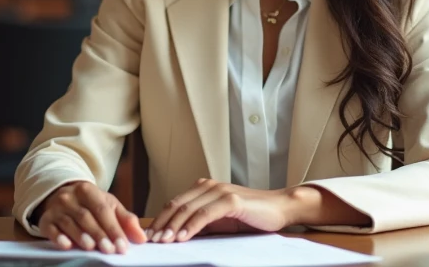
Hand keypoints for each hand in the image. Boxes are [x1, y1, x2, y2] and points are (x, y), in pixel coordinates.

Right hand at [37, 181, 146, 253]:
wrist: (60, 194)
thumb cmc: (88, 203)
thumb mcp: (107, 205)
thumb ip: (125, 220)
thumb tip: (142, 238)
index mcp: (88, 190)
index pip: (103, 210)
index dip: (114, 228)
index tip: (122, 245)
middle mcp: (70, 197)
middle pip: (86, 217)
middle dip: (99, 234)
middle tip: (110, 250)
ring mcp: (56, 208)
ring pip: (69, 222)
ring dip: (81, 236)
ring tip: (92, 248)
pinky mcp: (46, 220)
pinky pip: (51, 229)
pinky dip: (58, 237)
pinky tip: (66, 245)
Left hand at [147, 179, 294, 243]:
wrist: (279, 208)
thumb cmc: (251, 215)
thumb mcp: (221, 219)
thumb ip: (201, 222)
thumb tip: (176, 234)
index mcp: (204, 188)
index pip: (175, 203)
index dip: (160, 220)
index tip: (149, 236)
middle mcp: (210, 186)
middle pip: (177, 205)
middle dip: (162, 224)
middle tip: (151, 241)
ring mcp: (220, 191)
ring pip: (188, 209)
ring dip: (173, 227)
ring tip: (163, 242)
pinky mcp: (231, 201)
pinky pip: (205, 214)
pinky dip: (191, 226)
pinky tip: (183, 237)